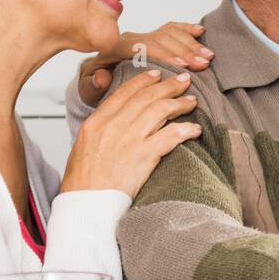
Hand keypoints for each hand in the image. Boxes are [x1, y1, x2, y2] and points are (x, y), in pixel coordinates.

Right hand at [60, 68, 200, 198]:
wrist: (86, 205)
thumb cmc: (84, 181)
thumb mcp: (83, 146)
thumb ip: (102, 127)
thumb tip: (118, 117)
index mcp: (96, 122)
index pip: (124, 93)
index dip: (144, 81)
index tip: (158, 75)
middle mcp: (112, 126)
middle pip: (146, 97)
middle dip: (168, 86)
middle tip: (184, 81)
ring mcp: (129, 140)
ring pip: (160, 111)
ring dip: (180, 104)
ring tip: (192, 102)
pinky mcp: (143, 156)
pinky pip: (170, 136)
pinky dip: (186, 130)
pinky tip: (195, 130)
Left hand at [78, 21, 212, 107]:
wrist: (94, 80)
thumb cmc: (93, 88)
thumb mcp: (88, 90)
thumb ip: (92, 85)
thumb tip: (101, 76)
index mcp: (114, 48)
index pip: (142, 47)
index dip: (163, 55)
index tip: (181, 67)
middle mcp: (130, 39)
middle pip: (160, 39)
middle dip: (184, 52)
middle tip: (202, 64)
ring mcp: (143, 37)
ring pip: (169, 34)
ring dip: (191, 45)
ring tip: (207, 57)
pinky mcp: (153, 39)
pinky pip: (172, 29)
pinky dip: (187, 29)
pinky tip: (200, 32)